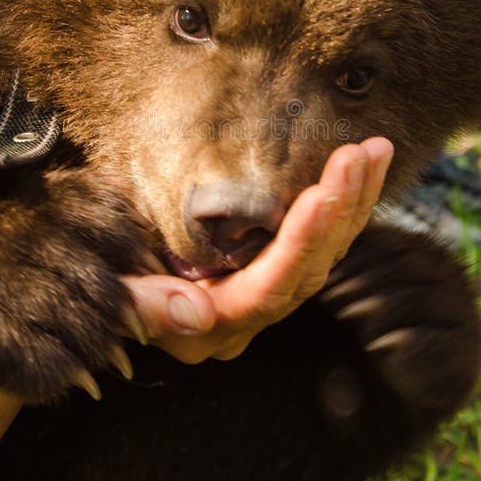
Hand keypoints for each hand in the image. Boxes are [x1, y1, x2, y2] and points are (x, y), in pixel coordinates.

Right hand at [123, 137, 393, 363]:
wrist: (105, 286)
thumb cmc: (104, 279)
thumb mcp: (112, 290)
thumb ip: (145, 306)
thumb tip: (196, 312)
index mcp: (210, 327)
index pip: (268, 290)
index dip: (300, 243)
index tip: (323, 192)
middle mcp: (246, 319)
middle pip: (308, 271)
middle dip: (339, 211)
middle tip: (363, 154)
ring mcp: (263, 296)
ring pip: (324, 257)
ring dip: (352, 202)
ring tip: (375, 153)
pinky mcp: (271, 272)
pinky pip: (318, 245)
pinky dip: (340, 207)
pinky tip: (360, 172)